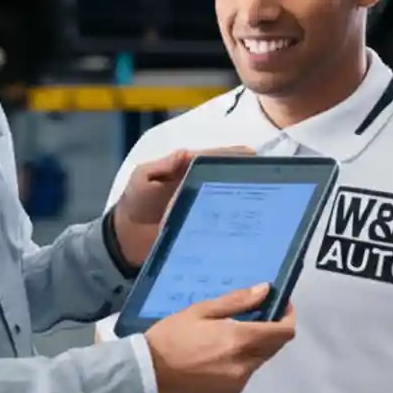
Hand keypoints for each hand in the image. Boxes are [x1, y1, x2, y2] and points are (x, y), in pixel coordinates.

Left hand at [112, 146, 254, 266]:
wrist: (125, 240)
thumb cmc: (135, 203)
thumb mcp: (143, 178)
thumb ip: (162, 166)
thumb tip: (186, 152)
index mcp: (184, 169)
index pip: (212, 158)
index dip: (231, 155)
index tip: (252, 155)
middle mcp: (197, 186)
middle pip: (225, 176)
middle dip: (244, 174)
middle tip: (266, 177)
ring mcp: (201, 207)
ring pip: (227, 197)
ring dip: (243, 196)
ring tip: (266, 198)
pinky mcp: (202, 228)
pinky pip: (220, 221)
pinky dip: (234, 220)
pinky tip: (250, 223)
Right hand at [144, 284, 295, 392]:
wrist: (148, 372)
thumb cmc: (172, 335)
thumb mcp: (201, 310)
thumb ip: (237, 301)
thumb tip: (265, 290)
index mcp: (239, 340)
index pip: (283, 332)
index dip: (288, 316)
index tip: (281, 304)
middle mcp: (244, 364)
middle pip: (274, 347)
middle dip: (271, 329)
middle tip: (255, 315)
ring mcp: (238, 382)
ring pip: (259, 360)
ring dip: (255, 346)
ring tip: (231, 334)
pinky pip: (245, 373)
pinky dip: (241, 360)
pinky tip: (220, 353)